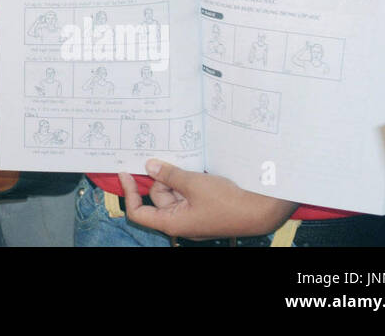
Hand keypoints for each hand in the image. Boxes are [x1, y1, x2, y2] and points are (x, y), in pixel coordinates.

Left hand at [118, 160, 296, 239]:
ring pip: (174, 193)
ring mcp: (193, 216)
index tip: (125, 172)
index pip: (138, 212)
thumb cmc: (226, 201)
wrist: (259, 210)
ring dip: (176, 178)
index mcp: (172, 223)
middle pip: (158, 198)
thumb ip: (169, 175)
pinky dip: (187, 181)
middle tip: (168, 161)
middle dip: (162, 179)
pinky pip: (187, 194)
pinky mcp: (203, 209)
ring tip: (187, 166)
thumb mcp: (192, 183)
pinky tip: (193, 169)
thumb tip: (149, 166)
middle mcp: (180, 222)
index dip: (129, 192)